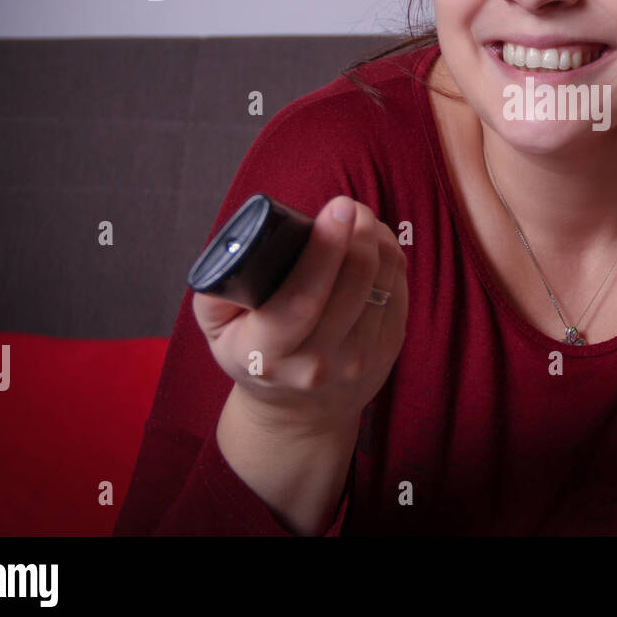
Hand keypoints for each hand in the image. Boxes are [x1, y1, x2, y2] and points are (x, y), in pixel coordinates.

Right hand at [192, 196, 408, 437]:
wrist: (295, 411)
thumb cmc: (251, 350)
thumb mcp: (217, 325)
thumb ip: (220, 283)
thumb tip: (249, 240)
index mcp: (267, 353)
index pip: (302, 300)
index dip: (325, 250)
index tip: (337, 208)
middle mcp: (317, 363)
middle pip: (353, 284)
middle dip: (359, 233)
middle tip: (349, 205)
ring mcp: (358, 360)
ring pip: (383, 282)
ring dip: (377, 240)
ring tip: (360, 220)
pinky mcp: (389, 352)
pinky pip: (399, 290)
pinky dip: (390, 259)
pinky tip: (374, 245)